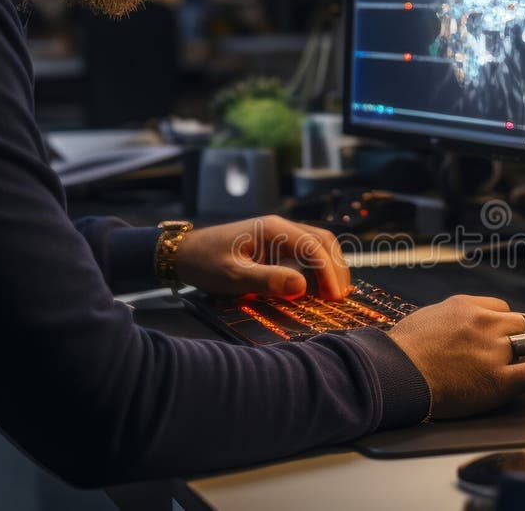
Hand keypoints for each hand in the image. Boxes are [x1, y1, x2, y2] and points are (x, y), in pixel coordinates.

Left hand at [174, 215, 350, 299]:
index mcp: (273, 229)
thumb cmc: (206, 263)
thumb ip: (267, 280)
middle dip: (336, 268)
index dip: (328, 272)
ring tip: (335, 292)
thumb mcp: (233, 276)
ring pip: (318, 244)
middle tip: (340, 296)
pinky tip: (320, 285)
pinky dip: (319, 267)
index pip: (313, 246)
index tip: (333, 296)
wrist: (184, 253)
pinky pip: (306, 252)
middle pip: (322, 241)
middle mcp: (280, 227)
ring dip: (331, 266)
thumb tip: (302, 287)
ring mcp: (279, 234)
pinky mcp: (276, 244)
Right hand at [388, 295, 524, 418]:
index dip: (510, 322)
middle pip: (524, 323)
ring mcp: (494, 351)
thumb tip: (447, 324)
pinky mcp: (499, 380)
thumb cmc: (399, 349)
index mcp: (465, 307)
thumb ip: (444, 318)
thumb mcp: (424, 319)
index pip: (500, 308)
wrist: (395, 371)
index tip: (514, 331)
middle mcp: (485, 324)